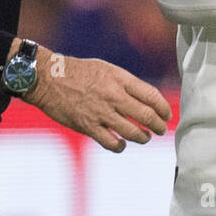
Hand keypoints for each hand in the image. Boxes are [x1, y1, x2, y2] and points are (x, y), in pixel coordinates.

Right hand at [26, 48, 171, 152]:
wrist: (48, 78)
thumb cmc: (78, 72)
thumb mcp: (105, 69)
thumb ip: (125, 84)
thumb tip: (143, 100)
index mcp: (119, 79)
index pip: (151, 96)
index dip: (164, 108)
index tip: (166, 114)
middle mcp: (114, 96)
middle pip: (147, 116)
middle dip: (159, 126)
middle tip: (160, 129)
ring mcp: (101, 113)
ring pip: (133, 133)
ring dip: (143, 137)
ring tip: (144, 137)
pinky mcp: (88, 127)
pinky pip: (112, 144)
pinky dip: (121, 146)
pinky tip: (122, 144)